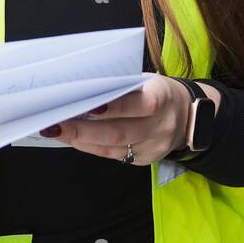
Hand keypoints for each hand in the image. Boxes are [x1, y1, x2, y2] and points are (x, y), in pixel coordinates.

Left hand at [40, 75, 190, 164]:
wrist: (189, 116)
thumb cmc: (158, 92)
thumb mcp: (148, 82)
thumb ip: (122, 86)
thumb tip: (84, 89)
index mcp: (163, 98)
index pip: (138, 105)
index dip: (113, 108)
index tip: (86, 106)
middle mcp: (161, 125)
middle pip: (118, 132)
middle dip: (82, 129)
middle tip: (54, 124)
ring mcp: (154, 147)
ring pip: (112, 148)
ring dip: (81, 140)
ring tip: (56, 131)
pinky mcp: (145, 160)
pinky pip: (113, 156)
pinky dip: (91, 146)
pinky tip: (74, 139)